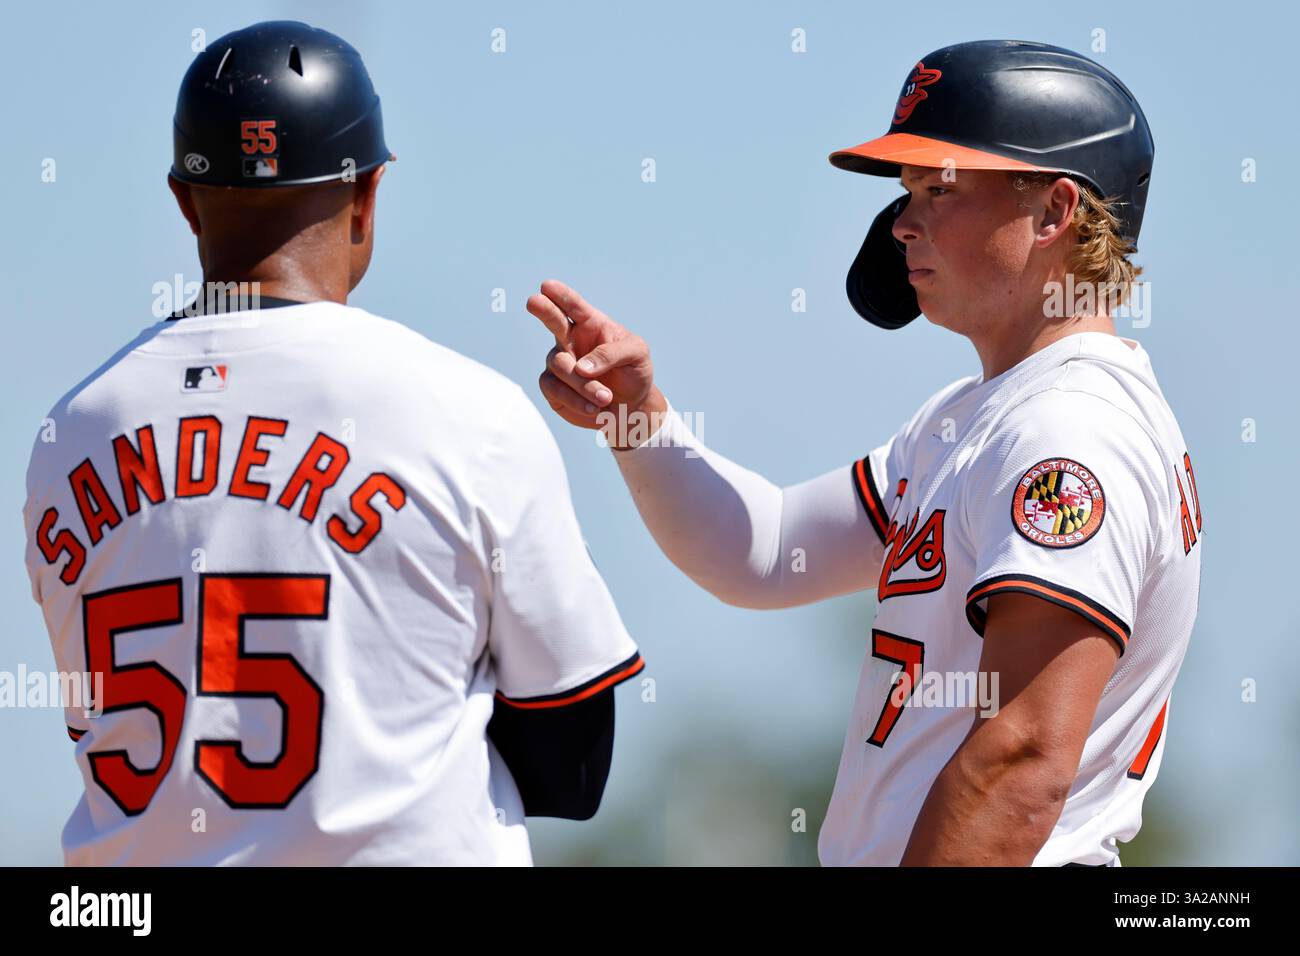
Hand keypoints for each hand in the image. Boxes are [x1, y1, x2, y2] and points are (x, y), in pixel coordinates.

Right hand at [527, 279, 666, 446]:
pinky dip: (576, 399)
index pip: (574, 306)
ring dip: (583, 383)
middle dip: (543, 309)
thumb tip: (581, 367)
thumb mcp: (637, 354)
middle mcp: (570, 340)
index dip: (561, 295)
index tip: (547, 286)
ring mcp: (560, 363)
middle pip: (552, 320)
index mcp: (591, 324)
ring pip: (560, 365)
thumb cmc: (633, 372)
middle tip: (533, 301)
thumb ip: (613, 354)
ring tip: (606, 398)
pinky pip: (555, 389)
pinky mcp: (554, 389)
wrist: (631, 406)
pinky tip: (594, 408)